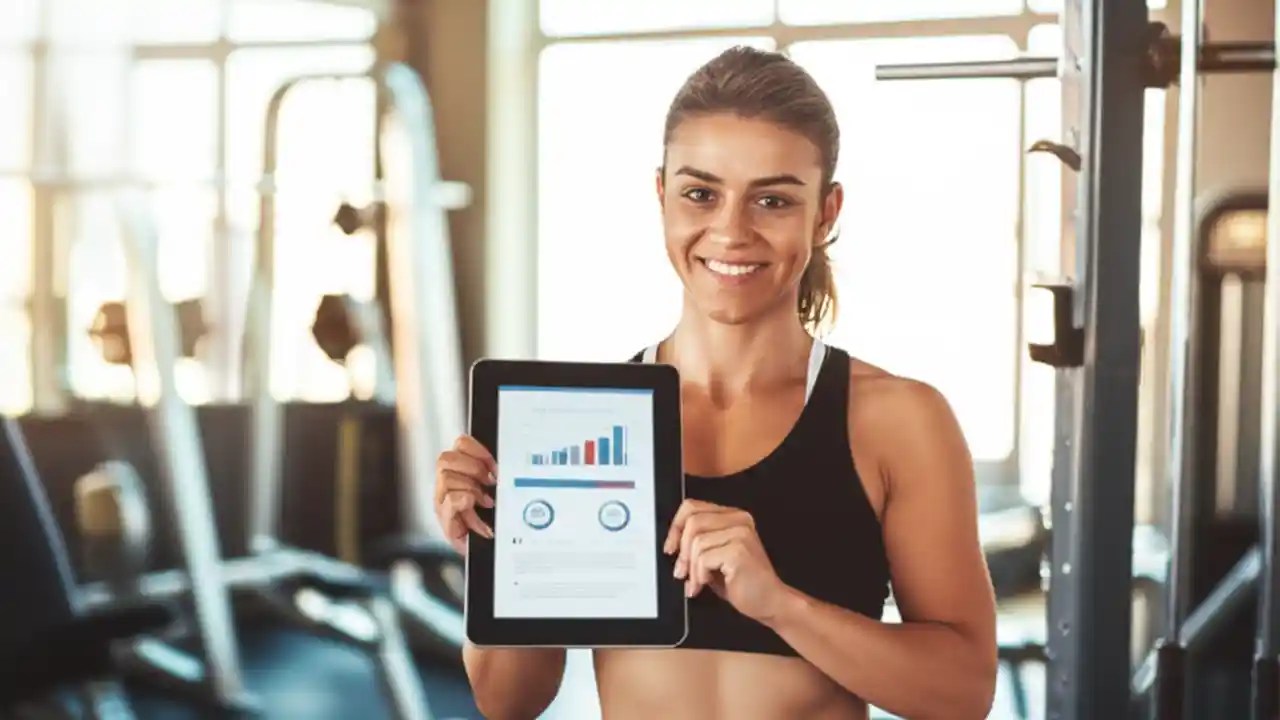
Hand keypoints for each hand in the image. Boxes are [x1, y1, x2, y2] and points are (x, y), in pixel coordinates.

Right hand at [434, 435, 496, 553]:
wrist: (490, 553)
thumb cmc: (494, 522)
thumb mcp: (498, 492)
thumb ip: (495, 474)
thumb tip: (502, 465)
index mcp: (460, 472)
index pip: (460, 444)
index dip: (478, 450)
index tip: (495, 466)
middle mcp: (447, 485)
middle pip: (446, 459)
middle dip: (472, 469)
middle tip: (490, 483)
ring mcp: (443, 503)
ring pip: (446, 479)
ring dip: (471, 490)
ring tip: (485, 503)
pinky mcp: (446, 523)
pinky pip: (449, 502)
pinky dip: (465, 504)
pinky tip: (478, 514)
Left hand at [663, 499, 790, 622]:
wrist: (770, 602)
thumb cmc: (743, 583)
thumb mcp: (715, 556)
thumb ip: (698, 542)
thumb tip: (672, 543)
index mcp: (733, 516)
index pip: (692, 507)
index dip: (675, 527)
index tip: (671, 548)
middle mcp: (739, 520)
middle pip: (692, 522)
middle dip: (682, 551)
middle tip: (681, 572)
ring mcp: (741, 533)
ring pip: (696, 542)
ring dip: (691, 568)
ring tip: (696, 583)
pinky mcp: (739, 550)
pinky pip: (703, 558)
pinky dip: (699, 575)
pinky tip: (705, 584)